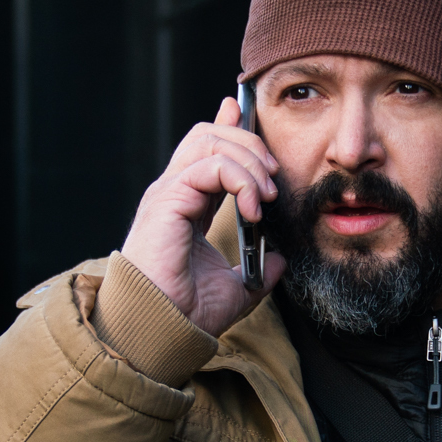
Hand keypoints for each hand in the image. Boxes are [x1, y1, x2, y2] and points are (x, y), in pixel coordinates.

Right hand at [118, 95, 287, 337]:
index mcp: (186, 205)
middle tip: (273, 173)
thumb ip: (256, 269)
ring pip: (210, 141)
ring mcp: (169, 193)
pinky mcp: (169, 199)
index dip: (227, 126)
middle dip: (248, 141)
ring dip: (249, 160)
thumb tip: (278, 259)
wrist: (162, 329)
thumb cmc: (187, 312)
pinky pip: (211, 166)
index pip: (206, 150)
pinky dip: (241, 180)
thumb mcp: (235, 287)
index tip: (243, 111)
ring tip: (267, 194)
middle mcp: (174, 192)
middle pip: (209, 135)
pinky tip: (254, 208)